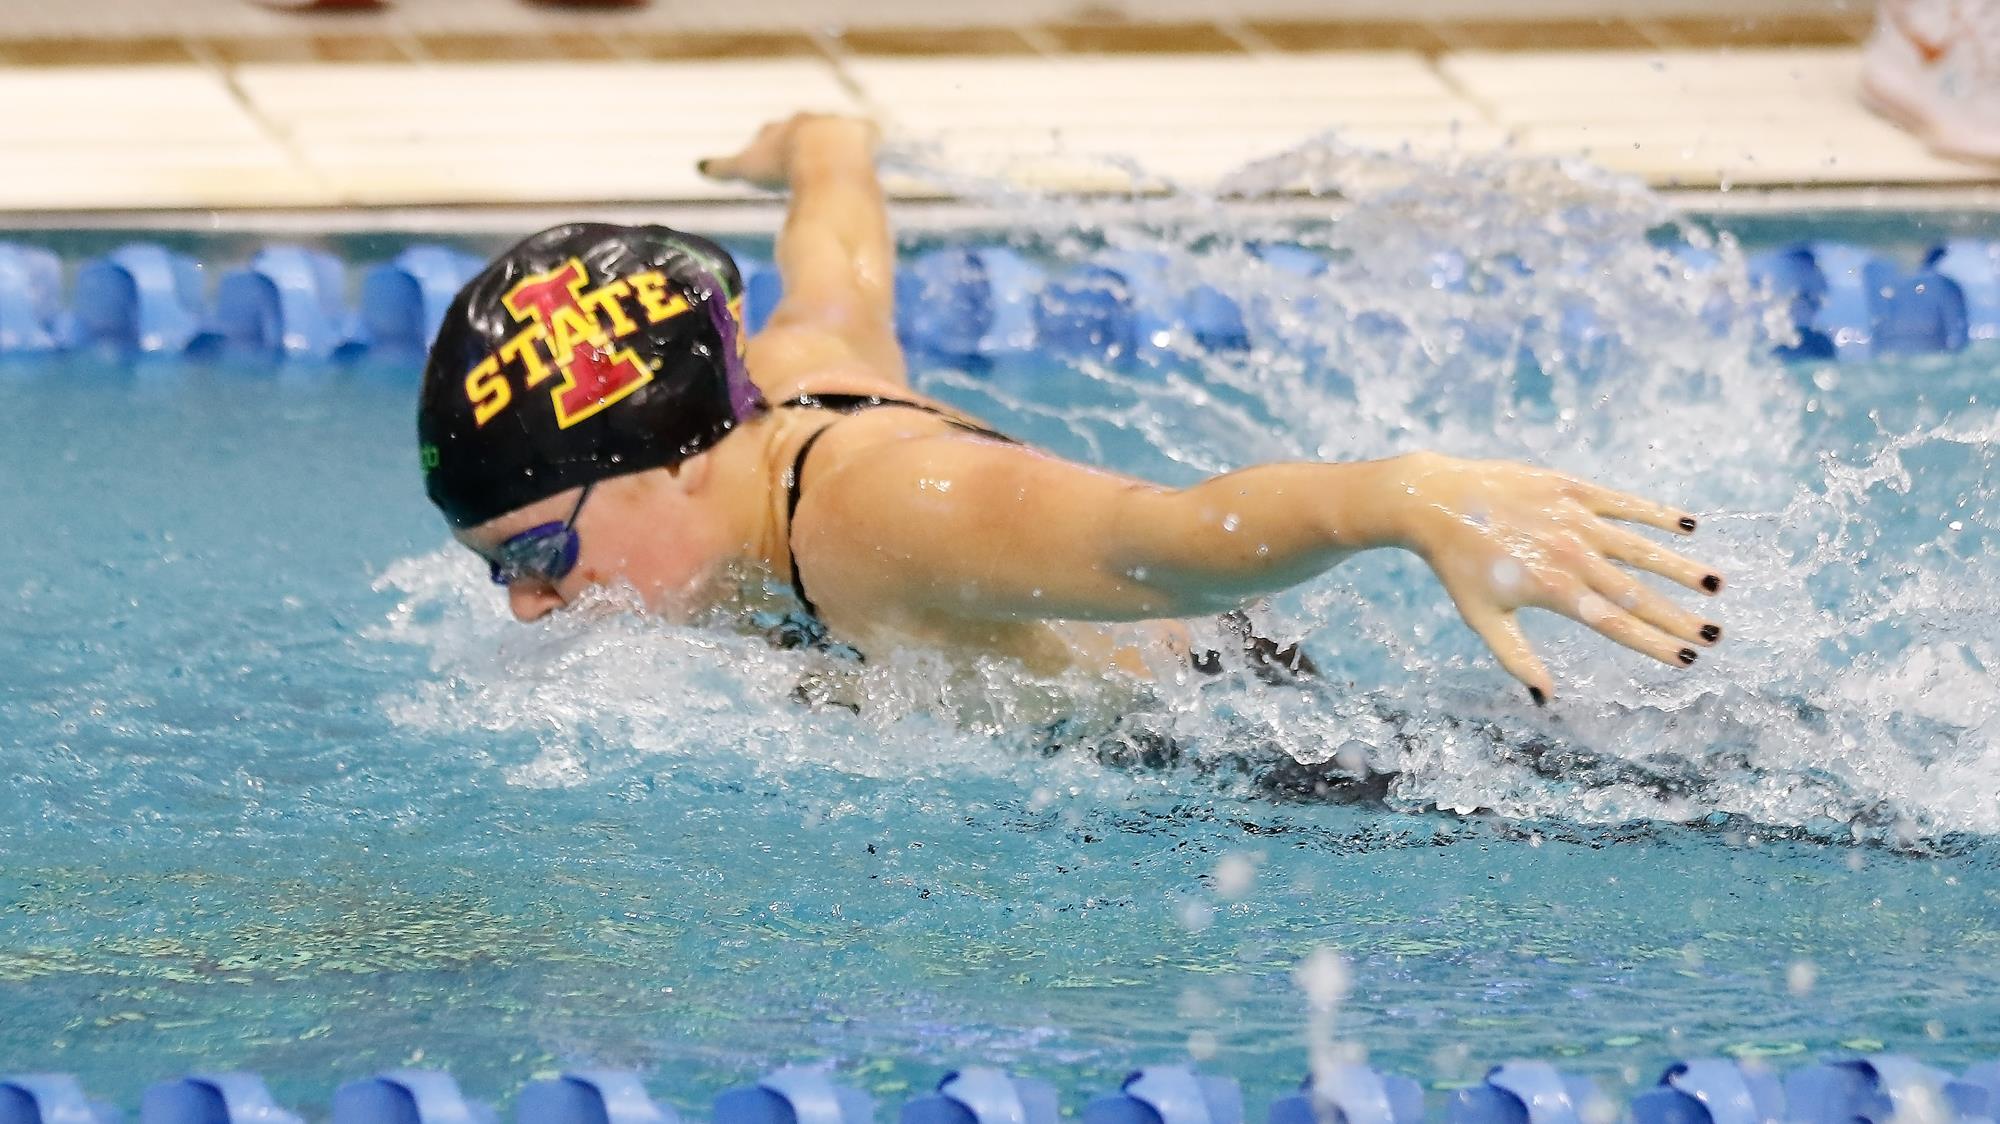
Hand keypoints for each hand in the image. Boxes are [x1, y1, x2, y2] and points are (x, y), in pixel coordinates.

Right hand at [697, 112, 878, 189]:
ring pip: (832, 133)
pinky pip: (866, 134)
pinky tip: (869, 146)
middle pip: (800, 130)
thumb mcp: (747, 168)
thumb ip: (723, 168)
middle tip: (798, 155)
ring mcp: (836, 126)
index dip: (767, 147)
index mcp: (780, 129)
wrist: (825, 155)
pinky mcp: (863, 133)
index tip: (767, 157)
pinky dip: (865, 140)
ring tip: (832, 158)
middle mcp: (807, 122)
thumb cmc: (783, 164)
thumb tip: (699, 167)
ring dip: (831, 143)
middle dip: (798, 141)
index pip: (769, 135)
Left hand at [1389, 452, 1723, 702]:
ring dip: (1680, 566)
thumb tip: (1545, 700)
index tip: (1688, 657)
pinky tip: (1689, 527)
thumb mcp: (1482, 618)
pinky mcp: (1570, 488)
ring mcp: (1573, 518)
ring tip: (1715, 583)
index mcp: (1552, 590)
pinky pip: (1623, 503)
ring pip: (1639, 546)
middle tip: (1718, 634)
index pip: (1615, 624)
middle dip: (1679, 615)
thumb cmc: (1458, 566)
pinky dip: (1656, 514)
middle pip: (1636, 591)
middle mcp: (1569, 555)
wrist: (1435, 500)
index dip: (1654, 643)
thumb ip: (1516, 659)